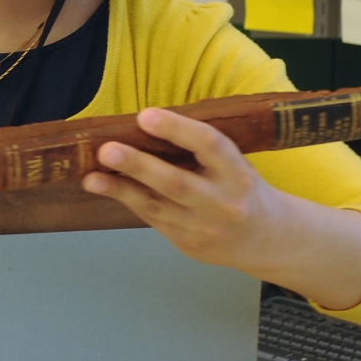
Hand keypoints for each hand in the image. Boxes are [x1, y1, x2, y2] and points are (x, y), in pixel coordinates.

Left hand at [79, 106, 360, 307]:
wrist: (268, 239)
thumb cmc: (241, 188)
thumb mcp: (233, 165)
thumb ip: (199, 151)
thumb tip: (144, 127)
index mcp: (238, 173)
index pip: (209, 145)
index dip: (178, 129)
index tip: (147, 116)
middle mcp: (223, 202)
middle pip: (177, 183)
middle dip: (139, 166)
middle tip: (107, 150)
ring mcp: (206, 228)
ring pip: (157, 207)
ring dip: (120, 190)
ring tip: (92, 176)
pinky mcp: (190, 245)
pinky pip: (155, 220)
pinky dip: (130, 201)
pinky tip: (107, 188)